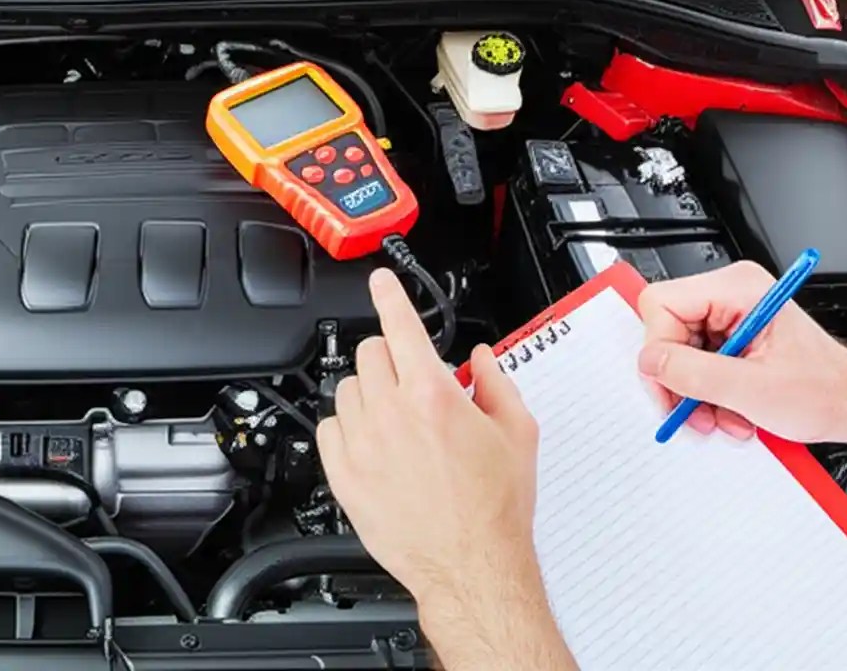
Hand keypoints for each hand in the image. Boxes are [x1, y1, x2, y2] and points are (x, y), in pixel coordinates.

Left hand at [317, 268, 541, 601]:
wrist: (472, 565)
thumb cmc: (496, 509)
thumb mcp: (518, 434)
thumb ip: (496, 382)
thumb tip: (480, 358)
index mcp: (433, 396)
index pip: (400, 326)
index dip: (389, 295)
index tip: (380, 282)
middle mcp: (391, 415)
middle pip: (369, 354)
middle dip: (390, 359)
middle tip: (410, 382)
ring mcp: (362, 446)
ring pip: (346, 390)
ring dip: (368, 394)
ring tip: (396, 421)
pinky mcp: (344, 476)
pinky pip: (328, 430)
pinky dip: (346, 428)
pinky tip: (372, 444)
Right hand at [638, 261, 846, 444]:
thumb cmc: (826, 391)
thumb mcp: (753, 389)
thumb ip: (694, 373)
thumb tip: (649, 361)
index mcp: (738, 288)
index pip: (662, 304)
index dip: (659, 349)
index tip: (669, 384)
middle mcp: (730, 294)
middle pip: (666, 331)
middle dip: (679, 379)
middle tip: (692, 409)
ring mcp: (728, 314)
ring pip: (677, 352)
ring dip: (693, 393)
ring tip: (719, 414)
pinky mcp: (728, 336)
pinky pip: (693, 362)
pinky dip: (704, 392)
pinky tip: (727, 408)